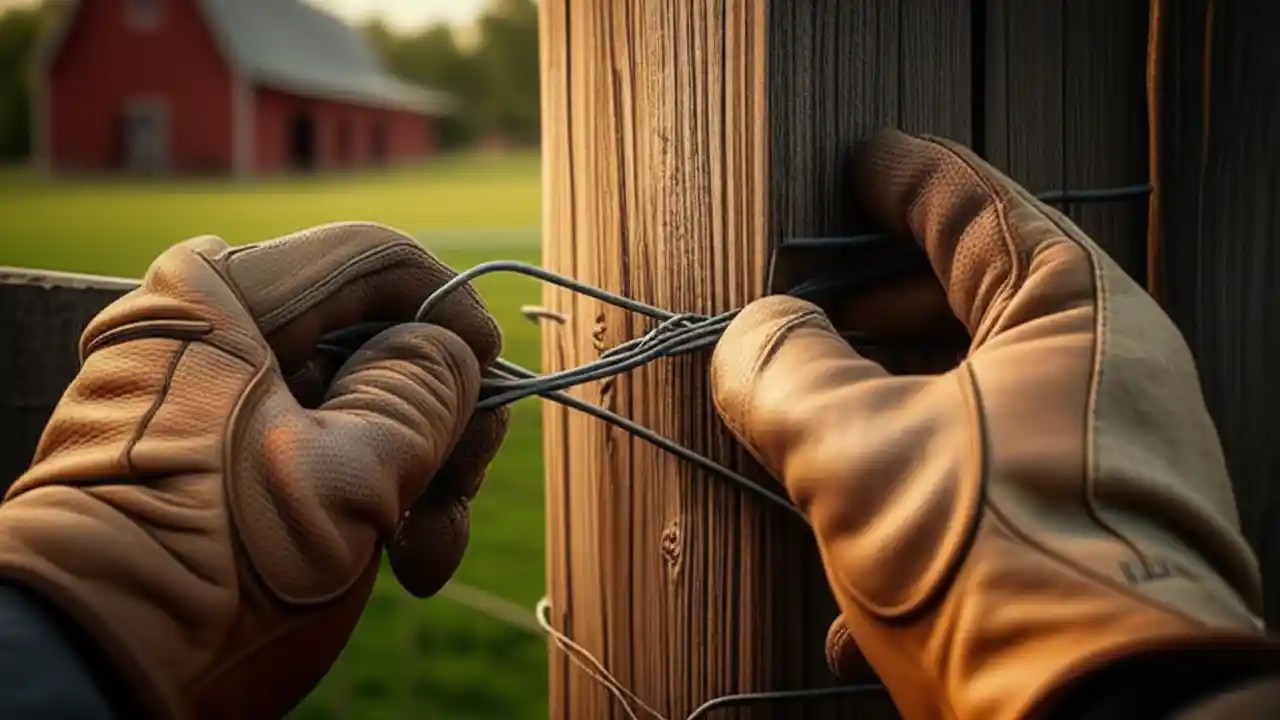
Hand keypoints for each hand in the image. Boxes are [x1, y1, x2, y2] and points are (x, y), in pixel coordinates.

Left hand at [0, 223, 505, 718]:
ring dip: (422, 471)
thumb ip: (422, 394)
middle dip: (439, 415)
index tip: (490, 377)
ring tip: (429, 552)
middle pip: (377, 337)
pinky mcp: (235, 459)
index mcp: (221, 298)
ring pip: (366, 401)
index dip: (448, 311)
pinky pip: (333, 451)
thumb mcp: (345, 473)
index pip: (372, 260)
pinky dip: (381, 498)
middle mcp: (219, 332)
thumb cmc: (218, 564)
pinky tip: (411, 562)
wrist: (97, 677)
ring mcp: (226, 399)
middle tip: (463, 484)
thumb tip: (456, 353)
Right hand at [711, 129, 1277, 718]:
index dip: (900, 178)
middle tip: (802, 313)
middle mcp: (1109, 373)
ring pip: (976, 399)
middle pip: (976, 302)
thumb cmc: (996, 567)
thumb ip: (784, 372)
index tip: (853, 164)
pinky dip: (923, 500)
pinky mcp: (1099, 534)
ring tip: (812, 438)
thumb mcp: (856, 454)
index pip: (974, 206)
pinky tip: (862, 569)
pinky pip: (995, 483)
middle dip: (876, 311)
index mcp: (1072, 313)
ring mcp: (1110, 457)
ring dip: (886, 416)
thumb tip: (753, 332)